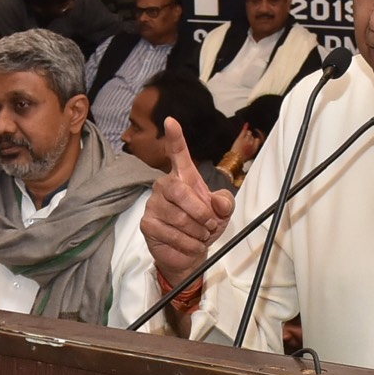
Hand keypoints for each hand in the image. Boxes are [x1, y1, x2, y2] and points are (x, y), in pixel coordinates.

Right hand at [140, 126, 234, 283]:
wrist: (189, 253)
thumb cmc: (204, 226)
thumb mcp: (222, 212)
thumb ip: (225, 202)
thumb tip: (217, 202)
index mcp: (183, 178)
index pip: (178, 154)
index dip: (175, 138)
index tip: (171, 121)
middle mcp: (165, 186)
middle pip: (181, 192)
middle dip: (202, 213)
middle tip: (209, 225)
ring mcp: (153, 204)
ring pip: (180, 218)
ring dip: (198, 232)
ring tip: (200, 236)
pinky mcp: (147, 224)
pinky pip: (172, 234)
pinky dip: (189, 244)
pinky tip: (190, 244)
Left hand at [232, 124, 261, 164]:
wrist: (235, 159)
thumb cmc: (241, 158)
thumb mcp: (250, 155)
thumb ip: (253, 148)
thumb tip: (255, 141)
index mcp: (255, 148)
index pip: (258, 139)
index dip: (256, 138)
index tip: (256, 136)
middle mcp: (252, 143)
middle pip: (252, 136)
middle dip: (249, 137)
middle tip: (245, 141)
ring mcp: (246, 140)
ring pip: (249, 132)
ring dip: (247, 134)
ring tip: (243, 138)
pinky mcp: (240, 138)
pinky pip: (244, 131)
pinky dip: (245, 127)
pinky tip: (246, 124)